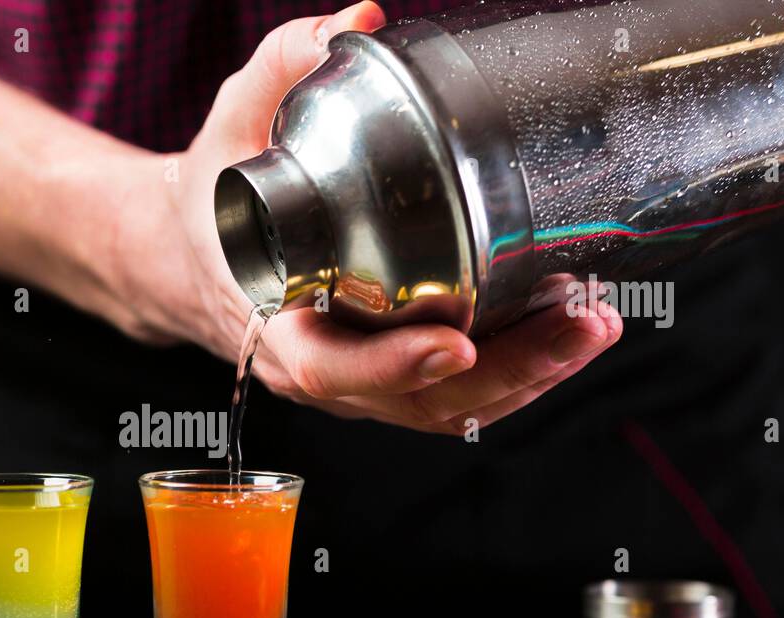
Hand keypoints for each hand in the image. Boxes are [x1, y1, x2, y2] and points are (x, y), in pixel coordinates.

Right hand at [120, 1, 622, 433]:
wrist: (189, 260)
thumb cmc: (214, 200)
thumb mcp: (230, 126)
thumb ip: (281, 68)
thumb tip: (359, 18)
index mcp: (272, 325)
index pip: (330, 369)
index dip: (395, 366)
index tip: (457, 343)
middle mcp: (318, 370)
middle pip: (421, 404)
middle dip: (512, 372)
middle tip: (584, 320)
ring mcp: (359, 385)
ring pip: (450, 411)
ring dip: (531, 377)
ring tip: (595, 320)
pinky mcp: (388, 380)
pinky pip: (455, 398)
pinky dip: (516, 373)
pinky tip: (565, 327)